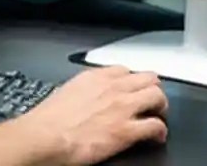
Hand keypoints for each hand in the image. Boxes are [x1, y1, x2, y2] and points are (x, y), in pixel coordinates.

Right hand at [20, 66, 168, 165]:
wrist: (46, 137)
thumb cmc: (49, 120)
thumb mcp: (66, 92)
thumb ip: (83, 90)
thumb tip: (85, 97)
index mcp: (95, 77)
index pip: (125, 70)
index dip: (133, 80)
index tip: (133, 87)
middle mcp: (113, 88)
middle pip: (148, 78)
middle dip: (152, 89)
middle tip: (151, 100)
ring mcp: (122, 108)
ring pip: (157, 96)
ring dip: (160, 107)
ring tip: (158, 115)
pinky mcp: (126, 131)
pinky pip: (155, 126)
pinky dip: (160, 131)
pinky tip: (157, 137)